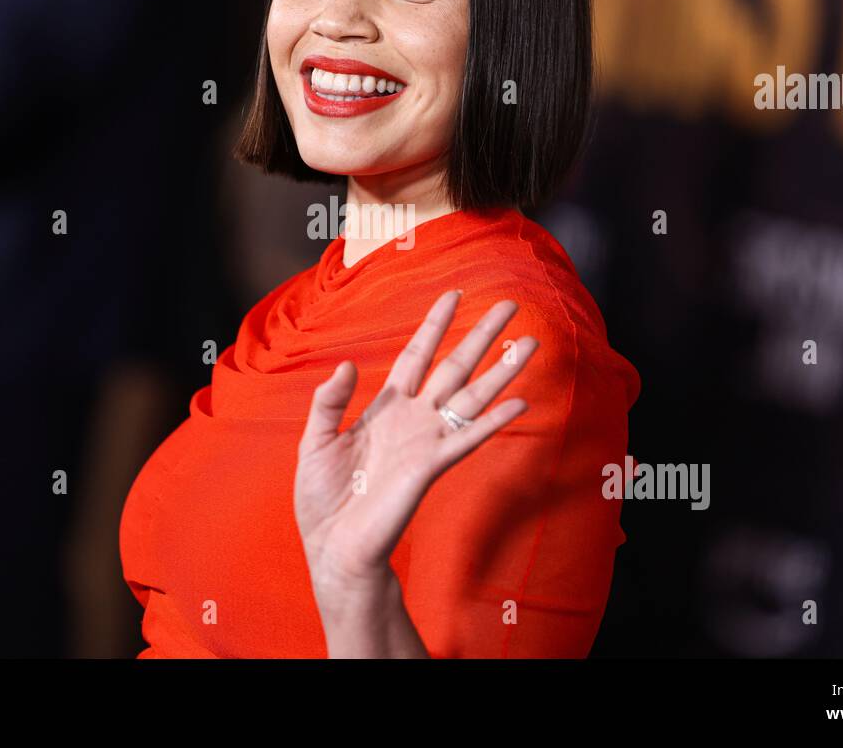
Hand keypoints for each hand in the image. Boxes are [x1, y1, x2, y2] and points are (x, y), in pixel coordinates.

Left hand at [293, 290, 539, 597]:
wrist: (333, 547)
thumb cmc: (322, 500)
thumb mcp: (314, 441)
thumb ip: (328, 401)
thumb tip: (346, 365)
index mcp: (385, 409)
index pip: (416, 356)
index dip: (434, 325)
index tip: (453, 295)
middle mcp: (412, 420)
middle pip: (454, 367)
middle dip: (481, 336)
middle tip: (509, 305)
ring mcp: (425, 441)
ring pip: (470, 396)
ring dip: (501, 371)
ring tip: (529, 344)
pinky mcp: (430, 467)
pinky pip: (466, 438)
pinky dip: (491, 421)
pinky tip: (518, 404)